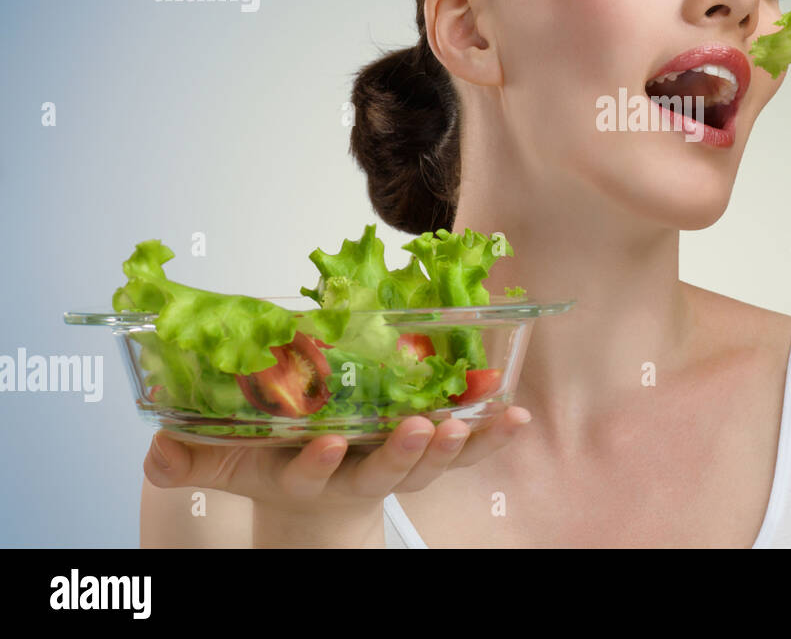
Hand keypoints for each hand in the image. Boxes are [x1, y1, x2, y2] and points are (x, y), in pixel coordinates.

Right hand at [142, 409, 530, 516]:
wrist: (319, 490)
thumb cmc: (276, 460)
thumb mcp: (233, 462)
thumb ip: (195, 458)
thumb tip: (156, 451)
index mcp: (308, 474)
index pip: (311, 474)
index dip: (318, 462)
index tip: (328, 443)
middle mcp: (358, 474)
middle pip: (382, 472)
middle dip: (401, 453)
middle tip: (419, 428)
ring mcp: (399, 465)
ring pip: (428, 464)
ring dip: (452, 446)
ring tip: (470, 422)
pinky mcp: (429, 455)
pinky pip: (465, 452)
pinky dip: (493, 437)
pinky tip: (517, 417)